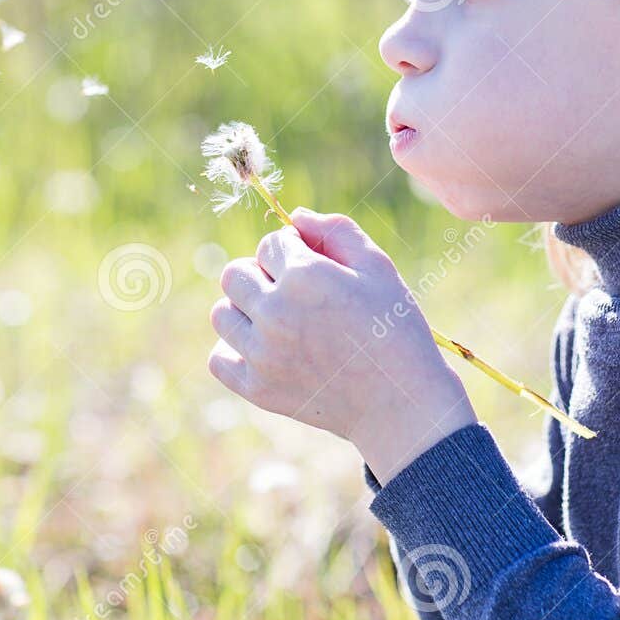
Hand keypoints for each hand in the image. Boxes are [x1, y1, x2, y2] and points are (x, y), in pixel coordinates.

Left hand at [207, 207, 477, 480]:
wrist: (400, 403)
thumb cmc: (394, 328)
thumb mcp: (377, 267)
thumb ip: (335, 230)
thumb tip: (295, 217)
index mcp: (304, 277)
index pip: (270, 243)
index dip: (294, 251)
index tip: (318, 270)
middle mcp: (275, 313)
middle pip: (235, 274)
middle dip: (261, 275)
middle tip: (295, 294)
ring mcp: (262, 354)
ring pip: (222, 314)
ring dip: (246, 312)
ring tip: (280, 322)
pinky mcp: (257, 389)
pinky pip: (219, 359)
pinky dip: (236, 352)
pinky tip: (267, 350)